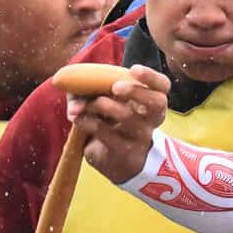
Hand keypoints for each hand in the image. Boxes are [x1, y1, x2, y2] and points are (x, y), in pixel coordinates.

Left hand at [69, 64, 170, 182]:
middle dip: (135, 90)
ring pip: (127, 116)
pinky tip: (76, 117)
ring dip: (101, 105)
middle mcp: (151, 120)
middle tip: (115, 87)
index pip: (162, 86)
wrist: (119, 164)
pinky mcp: (123, 153)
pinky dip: (87, 121)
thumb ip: (92, 89)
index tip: (133, 69)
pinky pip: (105, 133)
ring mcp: (140, 138)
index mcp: (151, 103)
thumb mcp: (108, 104)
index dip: (151, 77)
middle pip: (156, 102)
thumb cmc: (113, 125)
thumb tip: (69, 84)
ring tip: (83, 105)